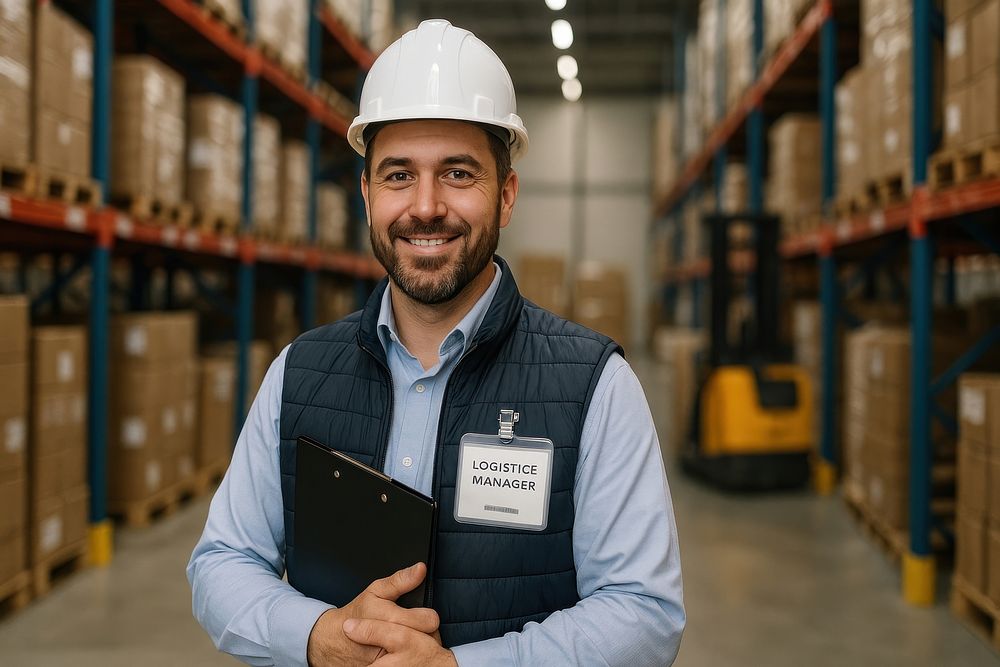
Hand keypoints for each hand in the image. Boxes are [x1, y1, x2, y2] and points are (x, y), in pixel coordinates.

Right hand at [306, 562, 439, 666]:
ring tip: (409, 639)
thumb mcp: (376, 591)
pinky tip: (401, 652)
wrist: (333, 640)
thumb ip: (400, 580)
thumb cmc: (358, 612)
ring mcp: (387, 661)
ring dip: (416, 647)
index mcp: (390, 619)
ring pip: (417, 654)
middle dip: (425, 633)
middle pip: (426, 640)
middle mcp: (389, 642)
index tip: (425, 616)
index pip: (428, 622)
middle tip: (417, 628)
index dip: (429, 617)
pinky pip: (404, 664)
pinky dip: (405, 659)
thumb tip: (420, 568)